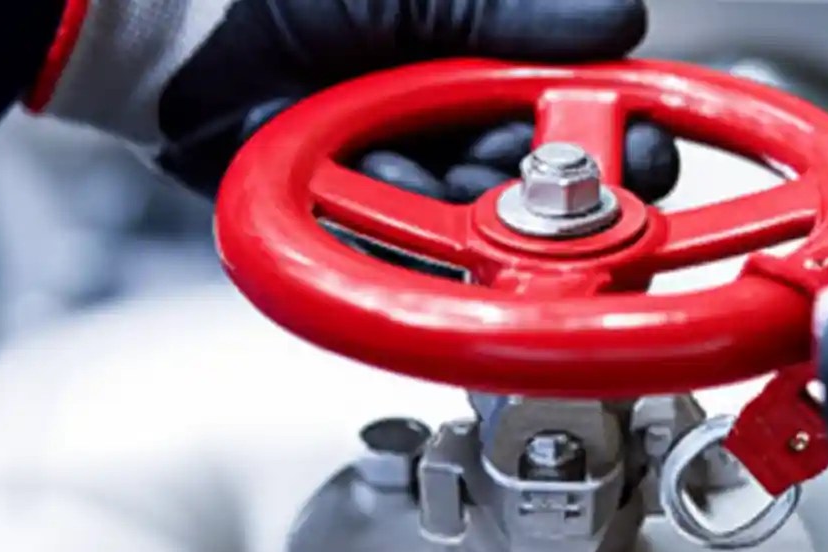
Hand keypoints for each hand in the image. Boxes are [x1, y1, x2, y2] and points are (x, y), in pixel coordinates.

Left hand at [35, 0, 678, 200]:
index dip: (620, 138)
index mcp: (482, 64)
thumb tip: (618, 21)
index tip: (643, 151)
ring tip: (434, 168)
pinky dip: (405, 222)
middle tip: (556, 190)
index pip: (579, 111)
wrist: (184, 39)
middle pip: (538, 182)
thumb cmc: (284, 0)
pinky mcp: (363, 224)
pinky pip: (409, 251)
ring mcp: (411, 173)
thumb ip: (514, 12)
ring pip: (477, 223)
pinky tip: (386, 180)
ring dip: (469, 206)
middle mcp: (453, 124)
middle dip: (546, 187)